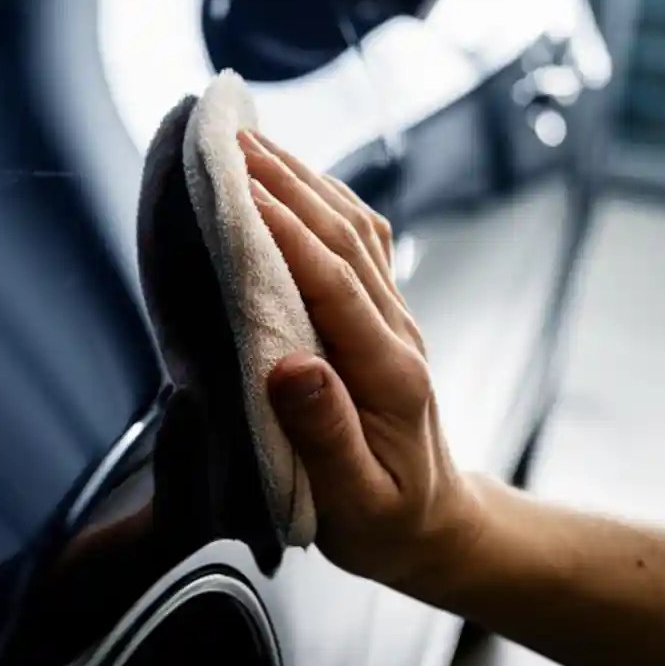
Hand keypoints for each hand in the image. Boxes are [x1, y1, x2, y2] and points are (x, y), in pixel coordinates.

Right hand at [238, 130, 483, 598]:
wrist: (434, 524)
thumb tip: (289, 367)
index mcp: (390, 375)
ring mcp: (395, 321)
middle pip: (346, 239)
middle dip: (288, 184)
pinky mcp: (384, 319)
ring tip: (253, 142)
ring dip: (306, 180)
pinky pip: (360, 244)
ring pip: (356, 230)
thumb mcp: (355, 501)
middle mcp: (398, 335)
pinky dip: (324, 201)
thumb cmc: (385, 522)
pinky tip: (294, 179)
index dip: (287, 234)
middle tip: (230, 142)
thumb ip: (324, 436)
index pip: (337, 285)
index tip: (240, 191)